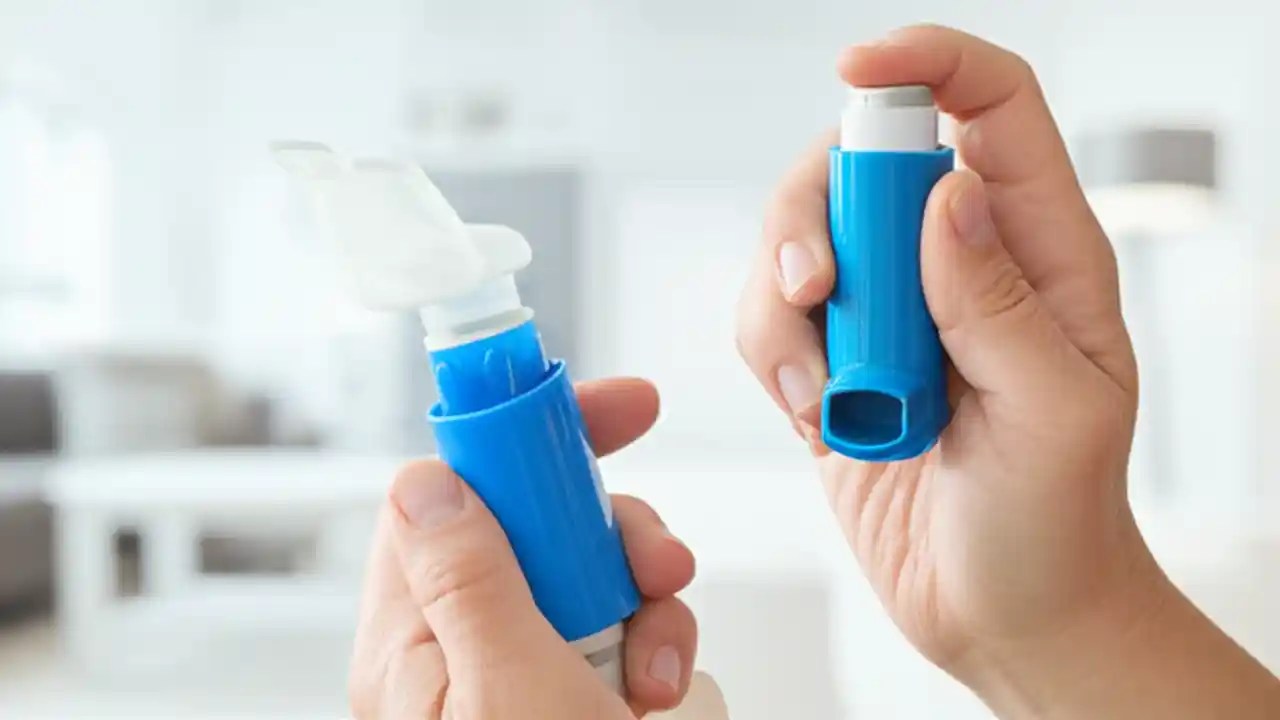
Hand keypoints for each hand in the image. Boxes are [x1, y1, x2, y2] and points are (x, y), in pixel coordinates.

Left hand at [348, 378, 697, 718]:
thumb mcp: (508, 689)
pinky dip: (656, 650)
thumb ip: (469, 583)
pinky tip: (659, 690)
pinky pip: (622, 633)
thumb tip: (427, 478)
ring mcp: (520, 674)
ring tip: (656, 668)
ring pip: (591, 579)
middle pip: (536, 530)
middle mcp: (461, 651)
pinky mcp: (573, 695)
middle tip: (655, 566)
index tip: (601, 414)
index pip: (452, 496)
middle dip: (611, 538)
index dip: (523, 443)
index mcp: (415, 645)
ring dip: (646, 607)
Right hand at [737, 23, 1278, 717]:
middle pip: (856, 163)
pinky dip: (773, 361)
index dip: (928, 64)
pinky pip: (769, 319)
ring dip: (784, 313)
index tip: (858, 71)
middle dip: (813, 217)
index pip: (992, 106)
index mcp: (1038, 251)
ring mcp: (888, 312)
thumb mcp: (1056, 418)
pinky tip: (817, 417)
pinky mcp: (834, 361)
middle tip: (817, 288)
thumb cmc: (1054, 522)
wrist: (1003, 610)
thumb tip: (945, 193)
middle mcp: (956, 263)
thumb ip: (999, 303)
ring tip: (822, 394)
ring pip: (794, 242)